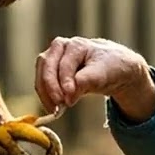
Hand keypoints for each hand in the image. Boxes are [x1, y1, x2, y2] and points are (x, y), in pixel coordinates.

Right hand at [34, 37, 154, 120]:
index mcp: (76, 45)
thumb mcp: (103, 73)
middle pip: (47, 66)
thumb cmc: (109, 66)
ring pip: (41, 74)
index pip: (65, 64)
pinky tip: (53, 108)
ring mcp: (53, 58)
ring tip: (54, 110)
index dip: (65, 82)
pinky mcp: (51, 70)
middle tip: (58, 105)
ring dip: (45, 93)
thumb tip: (68, 96)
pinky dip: (46, 96)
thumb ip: (86, 81)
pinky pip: (43, 83)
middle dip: (51, 88)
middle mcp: (61, 48)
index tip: (68, 99)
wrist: (112, 67)